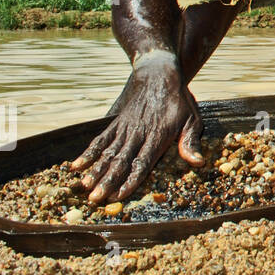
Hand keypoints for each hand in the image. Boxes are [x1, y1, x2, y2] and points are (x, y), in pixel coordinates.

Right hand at [70, 53, 203, 204]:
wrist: (158, 75)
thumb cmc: (179, 101)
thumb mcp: (192, 120)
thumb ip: (190, 141)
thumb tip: (198, 162)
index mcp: (157, 136)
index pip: (142, 163)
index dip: (130, 180)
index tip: (118, 195)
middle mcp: (138, 134)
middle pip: (121, 161)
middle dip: (107, 181)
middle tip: (94, 198)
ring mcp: (125, 128)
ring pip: (108, 152)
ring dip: (95, 170)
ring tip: (84, 186)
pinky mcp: (116, 122)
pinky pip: (101, 139)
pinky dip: (88, 152)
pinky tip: (76, 165)